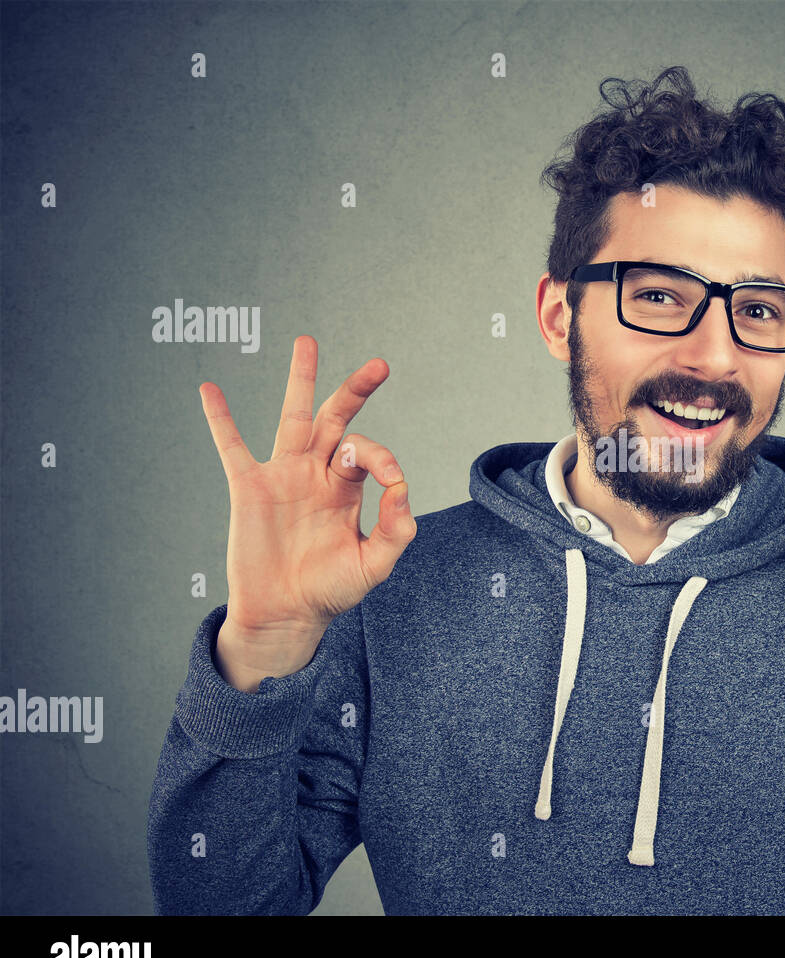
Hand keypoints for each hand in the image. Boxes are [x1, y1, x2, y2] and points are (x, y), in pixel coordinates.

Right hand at [200, 335, 416, 641]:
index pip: (366, 453)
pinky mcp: (249, 488)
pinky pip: (231, 446)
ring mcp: (283, 476)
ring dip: (301, 380)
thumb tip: (403, 491)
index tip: (391, 480)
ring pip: (293, 418)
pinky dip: (220, 419)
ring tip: (307, 342)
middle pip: (336, 420)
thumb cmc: (330, 591)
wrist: (285, 615)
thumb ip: (395, 531)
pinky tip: (209, 389)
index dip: (382, 459)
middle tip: (379, 365)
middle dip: (356, 391)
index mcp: (348, 488)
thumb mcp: (372, 566)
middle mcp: (317, 474)